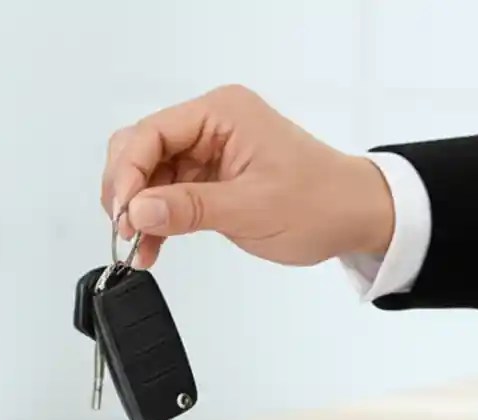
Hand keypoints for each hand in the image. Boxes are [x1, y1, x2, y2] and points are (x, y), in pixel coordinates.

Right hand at [100, 85, 394, 268]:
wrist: (355, 216)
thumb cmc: (321, 201)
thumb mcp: (252, 209)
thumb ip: (189, 208)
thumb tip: (137, 211)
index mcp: (222, 112)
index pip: (151, 133)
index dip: (128, 174)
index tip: (122, 215)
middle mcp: (210, 124)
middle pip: (140, 148)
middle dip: (126, 191)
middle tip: (124, 230)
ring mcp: (207, 150)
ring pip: (148, 175)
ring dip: (138, 211)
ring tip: (137, 248)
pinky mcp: (207, 176)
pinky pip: (165, 194)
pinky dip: (154, 220)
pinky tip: (150, 248)